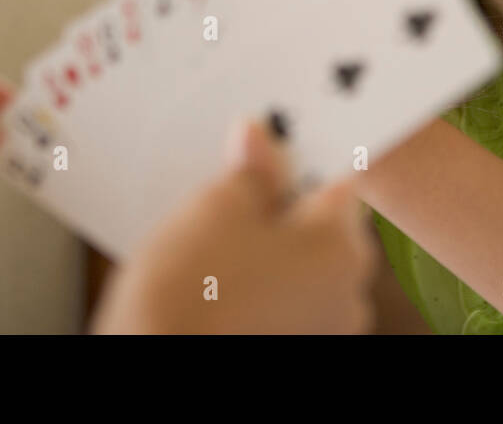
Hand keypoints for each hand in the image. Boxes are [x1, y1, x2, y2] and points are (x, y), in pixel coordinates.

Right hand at [91, 119, 377, 333]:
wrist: (153, 365)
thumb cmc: (188, 300)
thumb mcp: (215, 208)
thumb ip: (250, 169)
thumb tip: (258, 138)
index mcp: (342, 246)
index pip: (338, 175)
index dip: (301, 152)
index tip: (270, 139)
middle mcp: (349, 291)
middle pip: (322, 222)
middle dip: (280, 202)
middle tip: (229, 189)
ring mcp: (326, 329)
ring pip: (302, 262)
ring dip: (269, 245)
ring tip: (213, 240)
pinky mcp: (297, 348)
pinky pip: (287, 299)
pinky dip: (262, 283)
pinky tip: (217, 278)